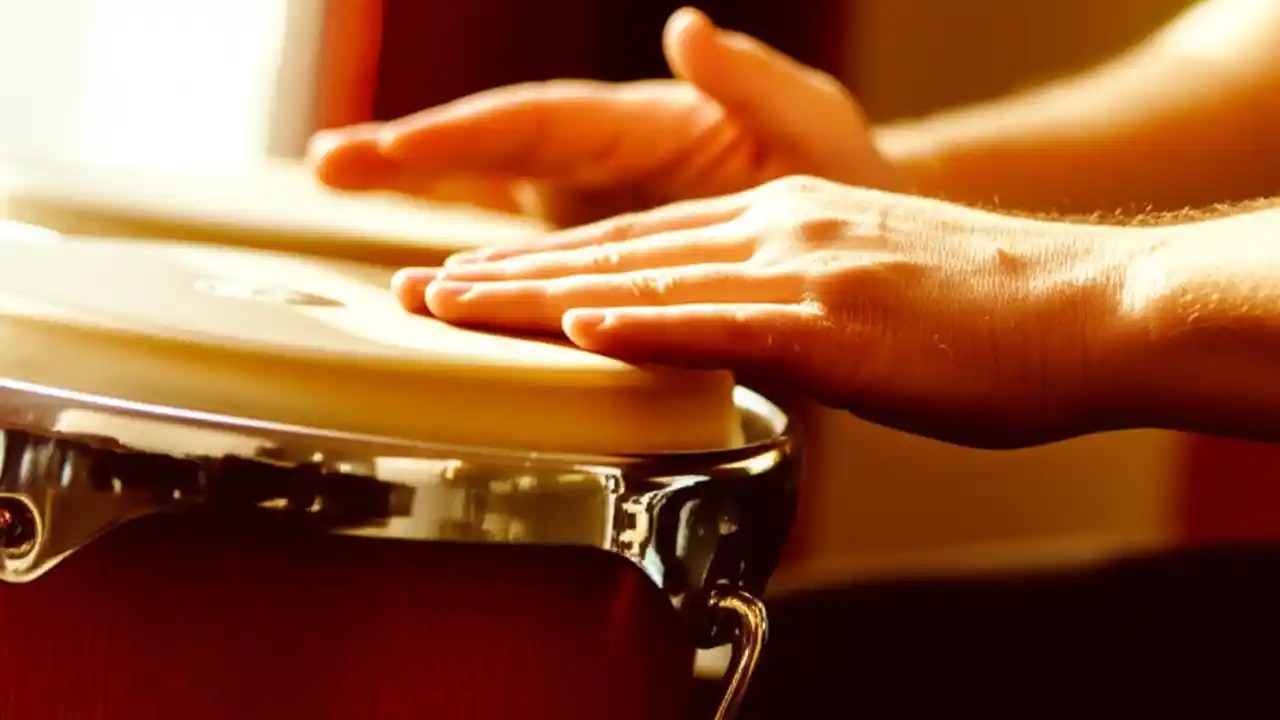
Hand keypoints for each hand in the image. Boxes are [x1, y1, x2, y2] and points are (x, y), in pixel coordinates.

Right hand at [307, 7, 899, 225]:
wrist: (854, 233)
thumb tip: (685, 25)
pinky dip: (488, 271)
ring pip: (504, 209)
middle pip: (499, 154)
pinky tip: (438, 287)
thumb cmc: (837, 166)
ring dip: (433, 221)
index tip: (397, 147)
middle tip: (328, 166)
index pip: (542, 120)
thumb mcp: (808, 117)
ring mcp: (604, 204)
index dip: (468, 132)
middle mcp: (611, 158)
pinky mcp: (611, 251)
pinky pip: (538, 258)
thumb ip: (749, 80)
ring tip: (353, 231)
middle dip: (415, 159)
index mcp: (648, 120)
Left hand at [391, 176, 1147, 447]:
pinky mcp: (833, 323)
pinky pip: (722, 322)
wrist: (1084, 307)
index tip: (478, 276)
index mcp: (780, 220)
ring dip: (540, 293)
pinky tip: (581, 325)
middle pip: (616, 250)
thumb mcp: (862, 284)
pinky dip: (647, 324)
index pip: (638, 239)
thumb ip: (779, 292)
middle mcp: (775, 230)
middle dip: (509, 271)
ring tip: (454, 302)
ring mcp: (800, 271)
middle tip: (421, 288)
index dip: (549, 259)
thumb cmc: (981, 312)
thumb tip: (727, 320)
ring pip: (643, 278)